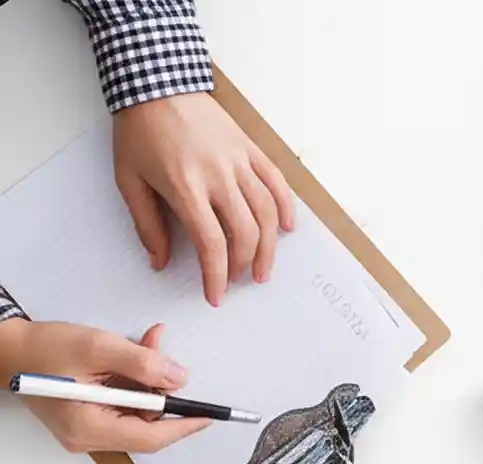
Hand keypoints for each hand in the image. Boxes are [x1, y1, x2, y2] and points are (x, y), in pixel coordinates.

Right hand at [0, 321, 210, 452]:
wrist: (7, 350)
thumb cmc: (42, 349)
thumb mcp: (99, 348)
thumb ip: (143, 364)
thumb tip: (178, 378)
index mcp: (88, 427)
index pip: (150, 437)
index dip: (184, 425)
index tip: (209, 415)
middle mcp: (87, 437)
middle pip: (146, 425)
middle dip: (163, 391)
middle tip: (165, 357)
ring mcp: (86, 430)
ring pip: (136, 413)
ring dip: (148, 382)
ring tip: (145, 347)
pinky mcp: (86, 418)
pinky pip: (122, 406)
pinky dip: (133, 384)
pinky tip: (132, 358)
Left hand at [113, 92, 294, 306]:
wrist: (157, 85)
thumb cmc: (139, 132)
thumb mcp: (129, 180)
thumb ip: (147, 224)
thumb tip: (160, 262)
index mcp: (185, 187)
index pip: (211, 243)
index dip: (216, 275)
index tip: (216, 295)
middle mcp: (218, 176)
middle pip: (245, 232)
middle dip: (245, 265)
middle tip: (239, 280)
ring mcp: (238, 161)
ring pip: (266, 212)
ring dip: (269, 246)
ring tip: (264, 269)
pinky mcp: (250, 149)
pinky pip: (276, 182)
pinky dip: (286, 207)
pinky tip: (287, 228)